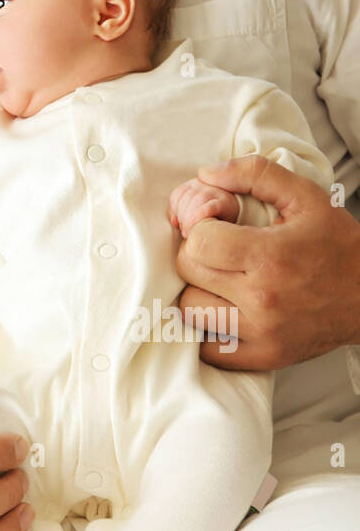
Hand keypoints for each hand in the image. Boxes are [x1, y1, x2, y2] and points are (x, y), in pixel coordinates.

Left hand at [175, 154, 359, 368]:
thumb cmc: (340, 246)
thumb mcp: (307, 197)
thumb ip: (256, 174)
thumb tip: (206, 173)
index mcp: (271, 256)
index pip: (199, 241)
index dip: (201, 226)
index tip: (217, 225)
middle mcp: (262, 299)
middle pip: (189, 272)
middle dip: (197, 253)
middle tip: (218, 249)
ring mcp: (261, 333)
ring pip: (191, 311)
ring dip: (198, 290)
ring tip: (220, 279)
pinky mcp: (264, 357)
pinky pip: (209, 350)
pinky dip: (207, 330)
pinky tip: (224, 310)